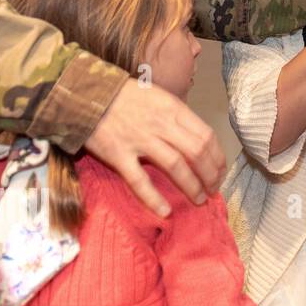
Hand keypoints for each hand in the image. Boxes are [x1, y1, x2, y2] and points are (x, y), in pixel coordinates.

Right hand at [82, 84, 223, 218]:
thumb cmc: (125, 96)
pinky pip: (139, 180)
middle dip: (211, 175)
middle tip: (213, 189)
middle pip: (197, 152)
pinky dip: (153, 197)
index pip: (206, 136)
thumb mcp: (159, 97)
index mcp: (173, 109)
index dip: (218, 157)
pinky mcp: (118, 154)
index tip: (220, 171)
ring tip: (199, 199)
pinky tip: (165, 211)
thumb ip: (177, 116)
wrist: (85, 93)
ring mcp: (139, 140)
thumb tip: (196, 138)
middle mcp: (161, 124)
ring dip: (191, 186)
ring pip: (175, 166)